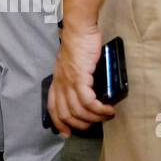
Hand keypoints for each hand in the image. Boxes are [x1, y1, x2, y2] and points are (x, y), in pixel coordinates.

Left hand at [48, 21, 116, 136]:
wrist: (79, 28)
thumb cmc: (79, 43)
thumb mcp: (73, 63)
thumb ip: (76, 76)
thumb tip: (89, 90)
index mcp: (57, 80)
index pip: (53, 107)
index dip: (59, 122)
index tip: (68, 132)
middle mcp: (60, 82)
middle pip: (65, 113)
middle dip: (80, 124)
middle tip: (95, 123)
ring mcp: (69, 80)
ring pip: (78, 110)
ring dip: (94, 118)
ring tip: (106, 115)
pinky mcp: (80, 77)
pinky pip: (88, 101)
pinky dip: (98, 109)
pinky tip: (108, 109)